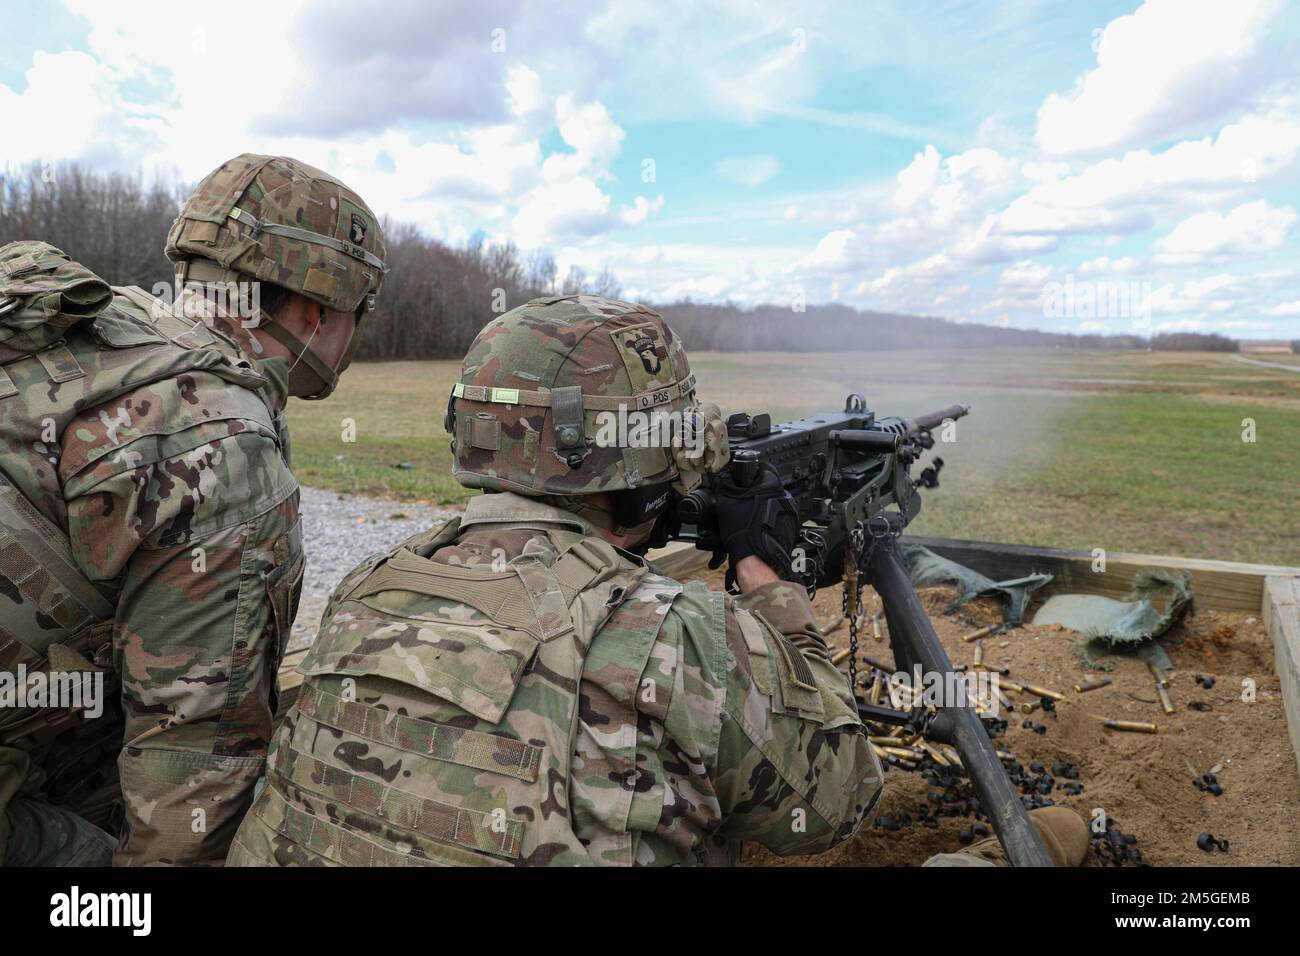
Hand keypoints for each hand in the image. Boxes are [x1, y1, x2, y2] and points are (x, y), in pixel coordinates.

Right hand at [711, 464, 799, 586]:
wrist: (755, 558)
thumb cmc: (743, 531)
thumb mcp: (727, 501)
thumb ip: (727, 485)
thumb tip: (725, 478)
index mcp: (771, 486)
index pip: (764, 469)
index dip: (751, 473)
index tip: (744, 480)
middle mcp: (784, 498)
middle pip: (769, 486)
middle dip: (756, 491)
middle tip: (742, 500)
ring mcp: (790, 514)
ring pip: (774, 502)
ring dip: (763, 506)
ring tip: (749, 517)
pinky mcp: (791, 527)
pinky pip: (778, 517)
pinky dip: (768, 520)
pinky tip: (756, 527)